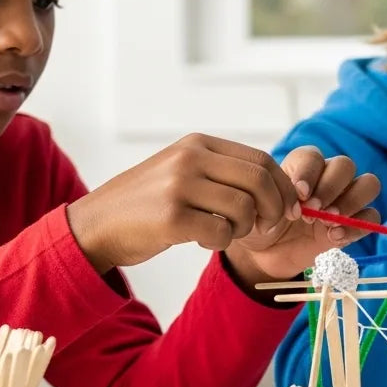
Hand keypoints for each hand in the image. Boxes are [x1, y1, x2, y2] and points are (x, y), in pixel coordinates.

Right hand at [65, 133, 298, 272]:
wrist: (96, 224)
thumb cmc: (148, 204)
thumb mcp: (183, 171)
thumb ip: (223, 172)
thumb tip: (278, 187)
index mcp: (199, 144)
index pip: (261, 159)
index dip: (283, 187)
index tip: (290, 209)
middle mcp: (190, 158)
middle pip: (260, 181)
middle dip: (275, 209)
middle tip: (268, 228)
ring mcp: (179, 185)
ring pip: (244, 208)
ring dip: (244, 229)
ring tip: (224, 232)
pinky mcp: (171, 217)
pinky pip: (221, 233)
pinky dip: (220, 242)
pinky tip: (203, 239)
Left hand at [225, 146, 380, 284]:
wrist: (264, 254)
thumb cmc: (260, 224)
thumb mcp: (256, 209)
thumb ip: (274, 197)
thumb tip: (297, 199)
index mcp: (302, 168)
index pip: (314, 156)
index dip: (309, 173)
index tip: (298, 194)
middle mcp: (327, 178)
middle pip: (345, 165)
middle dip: (330, 187)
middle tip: (312, 211)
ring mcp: (344, 200)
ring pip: (368, 184)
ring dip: (350, 201)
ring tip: (327, 222)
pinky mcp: (354, 224)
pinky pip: (372, 217)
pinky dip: (357, 226)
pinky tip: (334, 238)